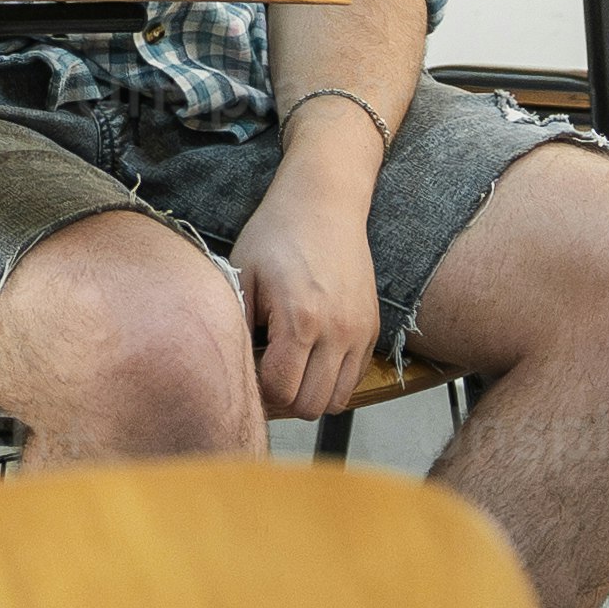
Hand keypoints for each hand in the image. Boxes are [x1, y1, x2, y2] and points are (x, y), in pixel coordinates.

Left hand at [234, 170, 383, 421]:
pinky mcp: (372, 328)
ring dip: (311, 394)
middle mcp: (337, 332)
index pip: (281, 391)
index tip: (249, 368)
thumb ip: (238, 328)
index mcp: (300, 320)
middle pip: (311, 405)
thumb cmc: (276, 234)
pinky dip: (333, 380)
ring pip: (337, 399)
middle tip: (268, 373)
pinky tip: (312, 356)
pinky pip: (355, 378)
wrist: (325, 202)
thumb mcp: (243, 275)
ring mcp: (360, 332)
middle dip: (284, 398)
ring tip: (291, 368)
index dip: (259, 390)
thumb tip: (235, 371)